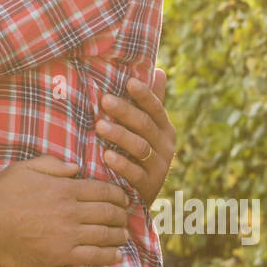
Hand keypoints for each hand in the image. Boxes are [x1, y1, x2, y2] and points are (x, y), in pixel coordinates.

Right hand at [0, 155, 130, 266]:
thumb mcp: (23, 169)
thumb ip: (51, 164)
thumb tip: (76, 167)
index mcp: (63, 189)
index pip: (102, 190)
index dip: (118, 194)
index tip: (124, 197)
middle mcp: (70, 211)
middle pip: (108, 212)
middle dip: (122, 214)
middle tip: (126, 216)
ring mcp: (67, 235)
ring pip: (105, 235)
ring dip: (119, 234)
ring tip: (124, 235)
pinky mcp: (60, 255)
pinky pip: (92, 256)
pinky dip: (109, 256)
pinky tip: (116, 255)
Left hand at [96, 66, 175, 205]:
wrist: (139, 197)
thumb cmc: (138, 154)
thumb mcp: (146, 129)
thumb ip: (151, 103)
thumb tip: (159, 69)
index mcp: (164, 129)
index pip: (156, 108)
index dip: (144, 94)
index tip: (129, 81)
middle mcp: (166, 146)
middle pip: (145, 125)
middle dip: (125, 111)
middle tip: (104, 99)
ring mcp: (159, 167)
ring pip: (140, 147)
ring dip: (120, 135)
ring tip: (100, 125)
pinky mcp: (149, 186)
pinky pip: (135, 173)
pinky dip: (121, 164)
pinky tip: (106, 155)